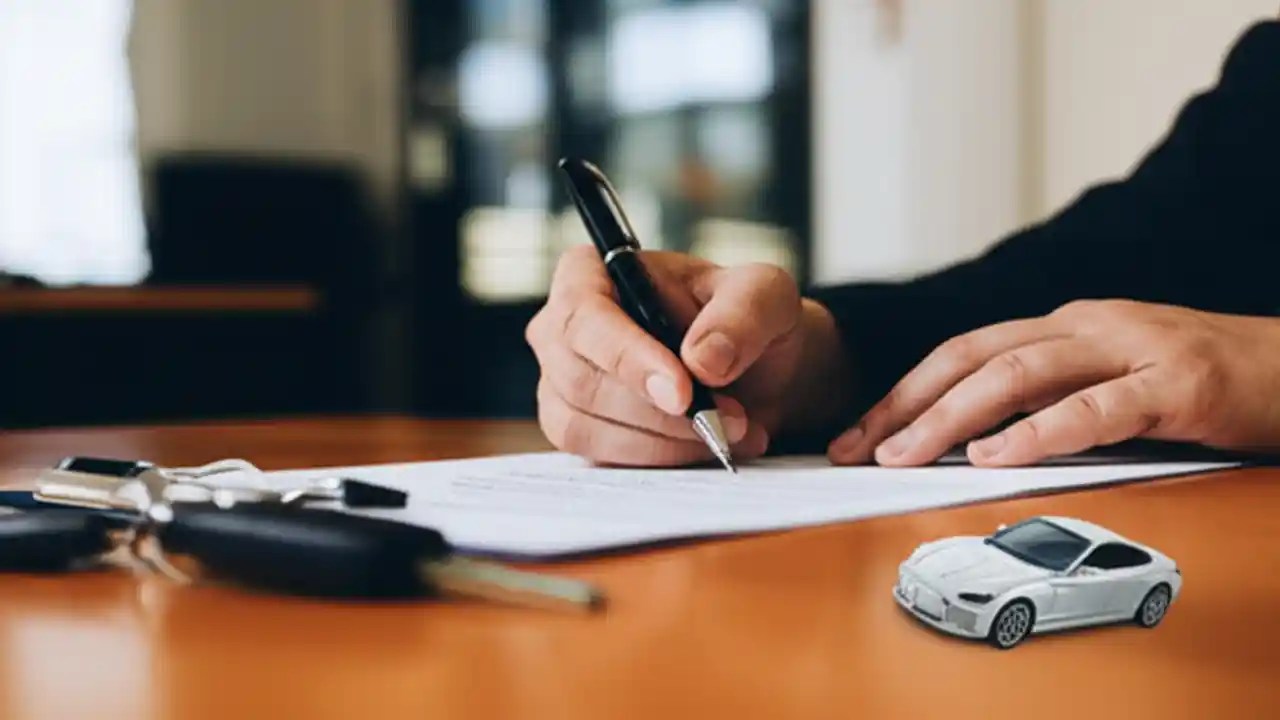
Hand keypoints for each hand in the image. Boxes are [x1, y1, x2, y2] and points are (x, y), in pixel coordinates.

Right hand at [526, 246, 851, 465]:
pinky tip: (705, 446)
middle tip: (731, 419)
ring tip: (731, 431)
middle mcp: (561, 328)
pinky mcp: (575, 429)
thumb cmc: (743, 319)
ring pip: (588, 426)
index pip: (583, 315)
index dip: (626, 357)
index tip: (681, 394)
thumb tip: (702, 360)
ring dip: (666, 441)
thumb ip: (743, 312)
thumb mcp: (764, 294)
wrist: (754, 371)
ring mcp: (560, 383)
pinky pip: (601, 456)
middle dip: (661, 412)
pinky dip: (659, 458)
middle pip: (583, 380)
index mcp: (590, 273)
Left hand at [828, 300, 1279, 466]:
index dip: (904, 392)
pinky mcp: (1177, 383)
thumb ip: (1049, 399)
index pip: (962, 352)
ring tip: (906, 454)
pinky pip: (1096, 408)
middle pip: (975, 358)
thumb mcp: (1109, 381)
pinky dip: (1041, 432)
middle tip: (859, 450)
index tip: (858, 434)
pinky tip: (999, 457)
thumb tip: (971, 443)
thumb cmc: (1199, 383)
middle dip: (908, 405)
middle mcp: (1086, 325)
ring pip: (1020, 375)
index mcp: (1064, 326)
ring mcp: (1131, 348)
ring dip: (952, 418)